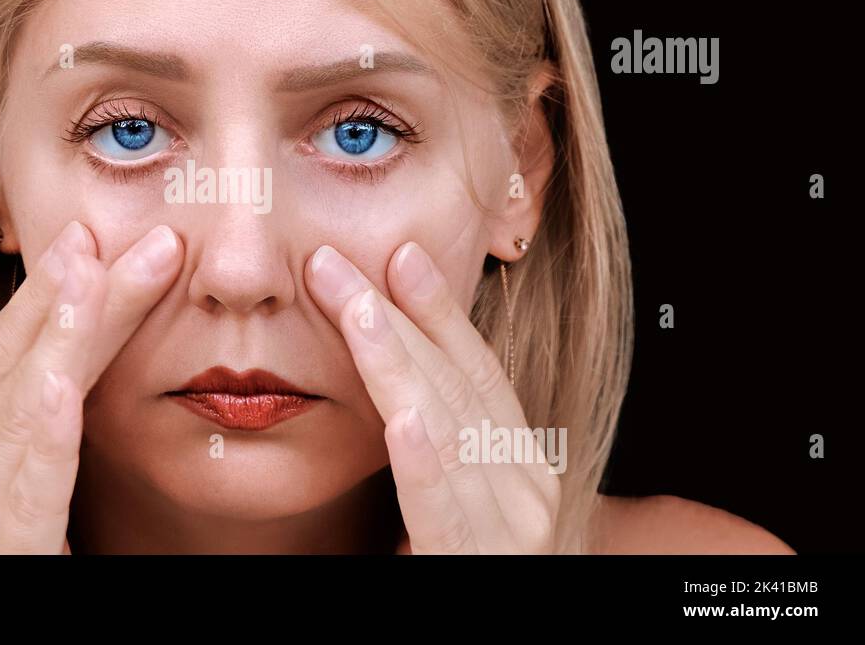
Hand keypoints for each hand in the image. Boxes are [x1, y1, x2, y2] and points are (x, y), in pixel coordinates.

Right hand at [0, 221, 182, 552]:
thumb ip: (2, 409)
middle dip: (78, 294)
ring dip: (66, 334)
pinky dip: (42, 430)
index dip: (53, 291)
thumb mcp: (8, 470)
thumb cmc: (6, 551)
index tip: (98, 237)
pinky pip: (24, 484)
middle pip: (19, 360)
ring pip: (21, 403)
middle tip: (134, 238)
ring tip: (100, 274)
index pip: (7, 348)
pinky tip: (64, 388)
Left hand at [305, 242, 559, 553]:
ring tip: (355, 305)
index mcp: (517, 465)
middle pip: (456, 385)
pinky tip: (400, 421)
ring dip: (397, 361)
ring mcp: (513, 530)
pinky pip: (448, 512)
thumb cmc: (464, 563)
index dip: (438, 312)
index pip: (475, 373)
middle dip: (396, 316)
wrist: (493, 627)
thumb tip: (392, 389)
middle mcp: (526, 488)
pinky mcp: (483, 569)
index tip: (397, 255)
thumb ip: (434, 450)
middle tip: (338, 261)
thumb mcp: (452, 498)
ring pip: (449, 430)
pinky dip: (428, 462)